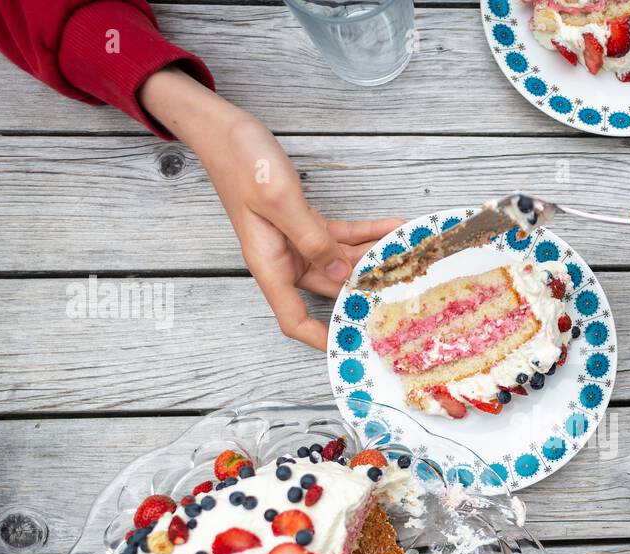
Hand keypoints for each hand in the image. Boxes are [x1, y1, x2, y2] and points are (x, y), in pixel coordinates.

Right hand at [140, 69, 401, 349]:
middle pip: (329, 291)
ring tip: (406, 256)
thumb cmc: (240, 161)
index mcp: (269, 264)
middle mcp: (283, 259)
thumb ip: (312, 239)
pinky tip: (392, 228)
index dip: (321, 339)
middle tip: (401, 295)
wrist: (223, 128)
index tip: (352, 348)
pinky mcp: (304, 222)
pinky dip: (366, 233)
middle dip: (364, 294)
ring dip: (372, 259)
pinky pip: (341, 236)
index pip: (294, 319)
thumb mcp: (278, 199)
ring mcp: (295, 242)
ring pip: (341, 263)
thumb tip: (339, 276)